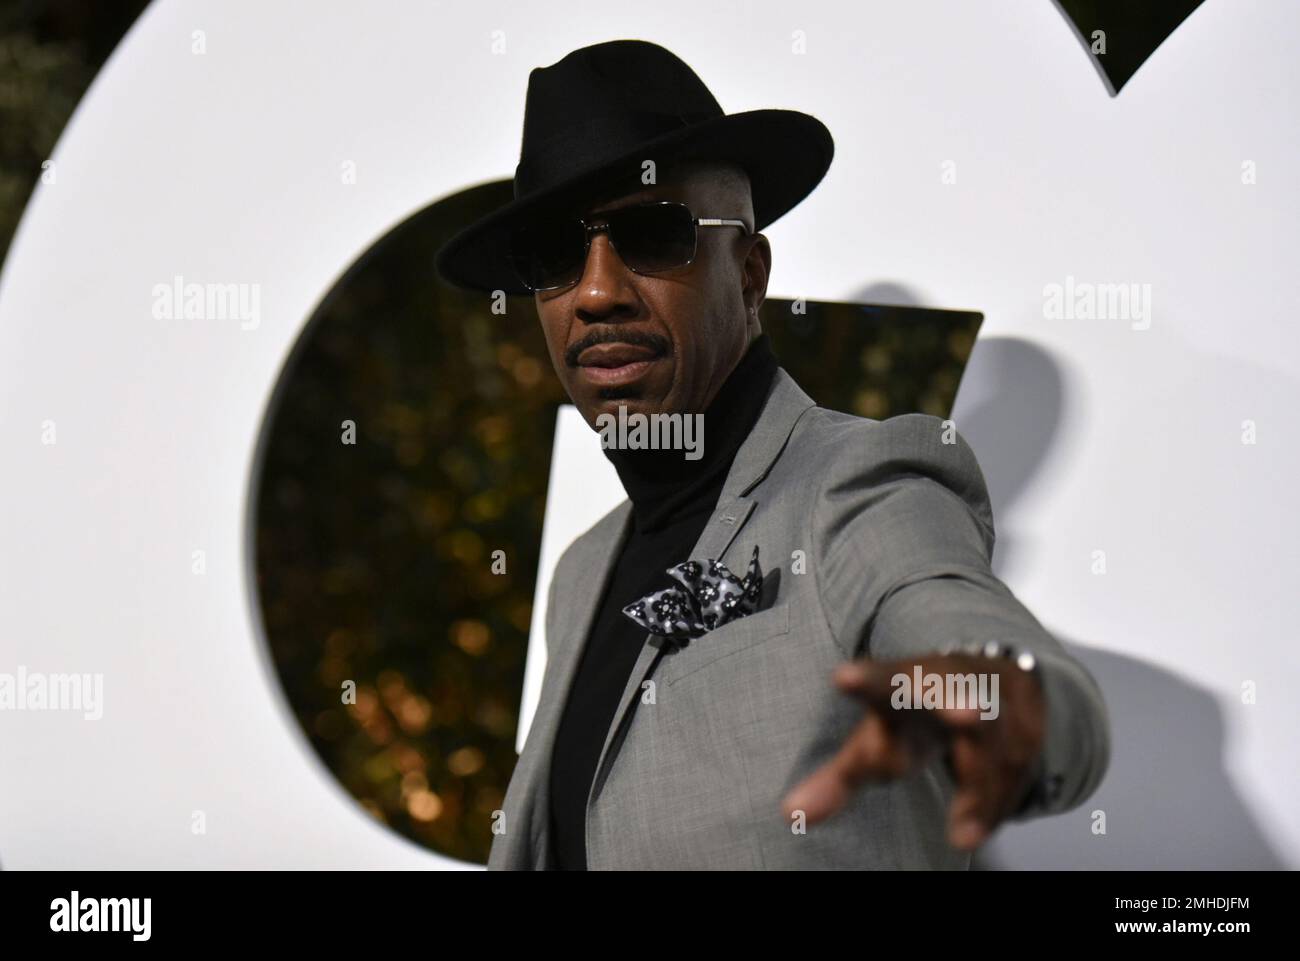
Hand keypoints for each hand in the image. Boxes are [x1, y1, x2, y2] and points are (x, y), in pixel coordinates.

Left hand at [780, 653, 1045, 849]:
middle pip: (955, 693)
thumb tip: (790, 813)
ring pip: (994, 744)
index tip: (843, 676)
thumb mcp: (881, 739)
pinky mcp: (1028, 731)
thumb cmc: (921, 715)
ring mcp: (997, 705)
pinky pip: (1016, 775)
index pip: (885, 681)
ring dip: (983, 788)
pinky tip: (973, 832)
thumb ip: (838, 778)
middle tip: (965, 713)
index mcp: (906, 685)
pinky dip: (996, 807)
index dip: (867, 680)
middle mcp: (953, 686)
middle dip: (958, 703)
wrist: (996, 681)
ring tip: (961, 835)